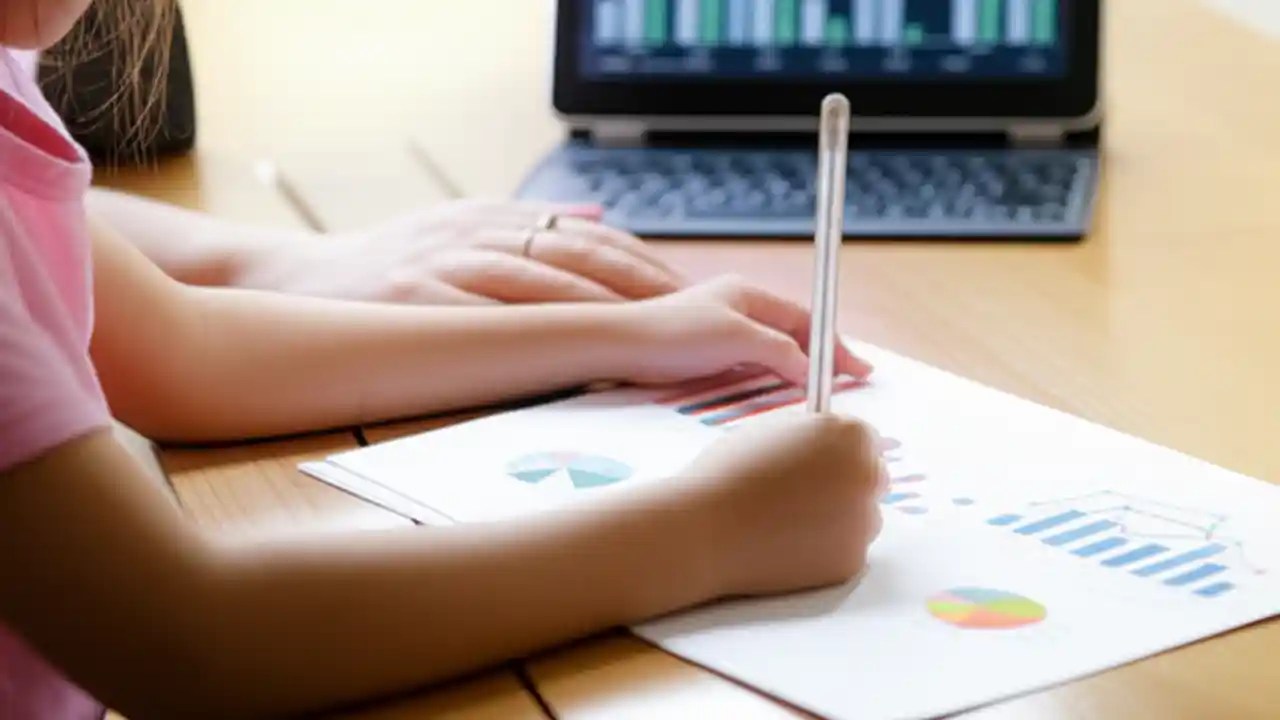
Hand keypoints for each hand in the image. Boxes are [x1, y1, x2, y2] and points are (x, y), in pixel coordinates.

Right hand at [238, 200, 683, 304]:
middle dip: (644, 285)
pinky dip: (539, 329)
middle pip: (580, 254)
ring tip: (658, 334)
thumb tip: (599, 214)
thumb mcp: (460, 228)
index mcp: (494, 217)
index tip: (692, 295)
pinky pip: (490, 314)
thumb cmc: (388, 268)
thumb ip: (530, 224)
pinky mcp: (417, 298)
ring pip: (544, 280)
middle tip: (697, 317)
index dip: (643, 264)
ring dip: (606, 306)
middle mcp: (478, 232)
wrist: (293, 282)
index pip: (587, 237)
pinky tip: (578, 349)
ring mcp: (447, 263)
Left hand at [619, 275, 872, 385]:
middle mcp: (736, 310)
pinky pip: (749, 372)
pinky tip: (776, 401)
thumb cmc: (673, 334)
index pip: (804, 319)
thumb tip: (811, 371)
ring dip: (794, 375)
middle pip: (790, 337)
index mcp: (747, 294)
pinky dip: (769, 385)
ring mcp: (719, 335)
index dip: (833, 345)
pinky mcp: (704, 359)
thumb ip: (780, 352)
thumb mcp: (738, 339)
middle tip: (847, 386)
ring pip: (770, 357)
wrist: (620, 349)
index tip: (859, 370)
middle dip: (819, 360)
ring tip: (818, 398)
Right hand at [681, 414, 887, 597]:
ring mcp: (863, 522)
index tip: (820, 460)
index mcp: (850, 435)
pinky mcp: (851, 562)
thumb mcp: (772, 431)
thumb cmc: (728, 476)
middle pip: (872, 476)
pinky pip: (846, 551)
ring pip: (863, 517)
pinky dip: (824, 549)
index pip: (865, 438)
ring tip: (788, 519)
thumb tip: (829, 446)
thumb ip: (810, 435)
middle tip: (807, 493)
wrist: (706, 530)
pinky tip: (787, 543)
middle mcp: (866, 475)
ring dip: (839, 517)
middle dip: (846, 482)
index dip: (837, 450)